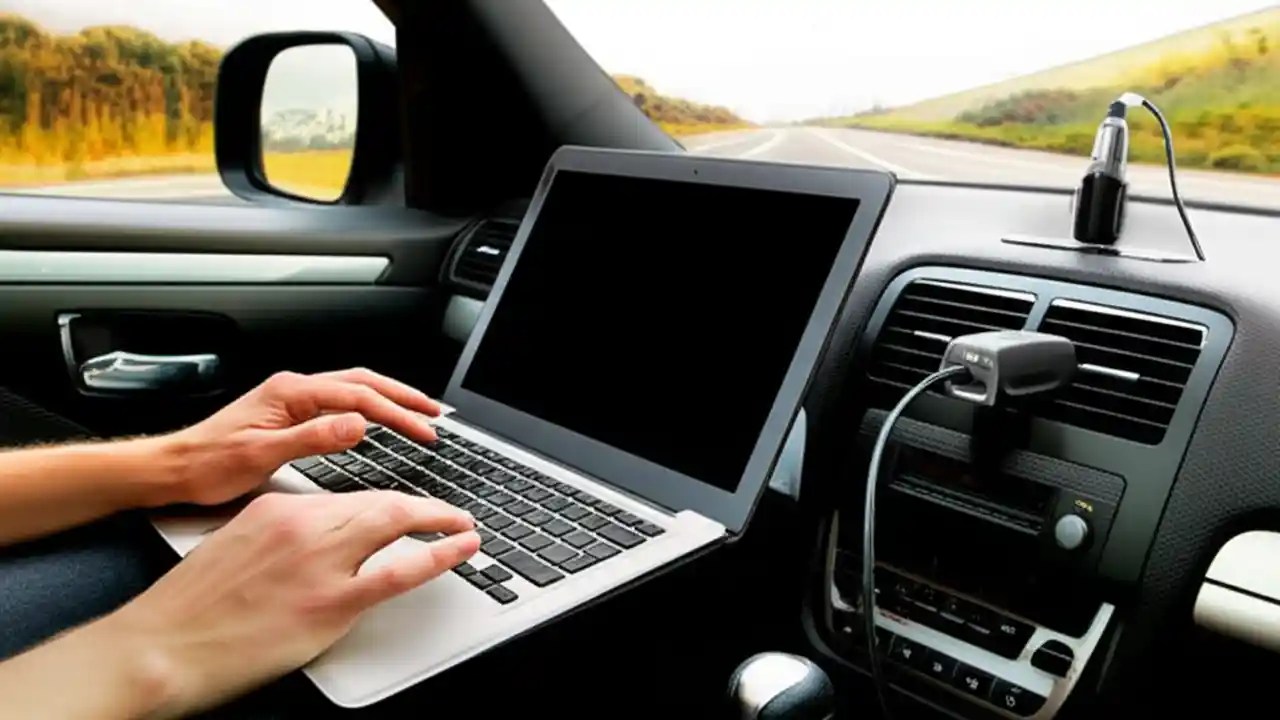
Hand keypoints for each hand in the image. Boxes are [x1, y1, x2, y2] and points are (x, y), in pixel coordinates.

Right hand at [99, 491, 478, 717]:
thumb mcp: (236, 546)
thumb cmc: (190, 608)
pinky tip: (461, 548)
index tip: (404, 507)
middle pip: (378, 502)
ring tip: (462, 526)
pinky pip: (400, 569)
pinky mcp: (331, 601)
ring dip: (437, 521)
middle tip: (447, 513)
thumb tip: (318, 539)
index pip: (348, 495)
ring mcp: (319, 562)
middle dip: (420, 506)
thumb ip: (281, 536)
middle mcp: (303, 524)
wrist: (160, 646)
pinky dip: (439, 555)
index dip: (386, 502)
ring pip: (394, 523)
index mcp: (278, 508)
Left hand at [160, 368, 442, 505]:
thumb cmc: (208, 464)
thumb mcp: (263, 454)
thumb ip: (313, 438)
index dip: (396, 412)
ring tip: (416, 412)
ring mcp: (290, 399)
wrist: (174, 469)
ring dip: (387, 399)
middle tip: (434, 413)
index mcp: (290, 393)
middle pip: (362, 383)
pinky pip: (338, 402)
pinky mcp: (288, 413)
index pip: (358, 397)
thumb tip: (357, 425)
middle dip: (402, 396)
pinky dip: (367, 408)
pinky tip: (376, 420)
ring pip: (352, 390)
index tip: (423, 429)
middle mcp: (292, 389)